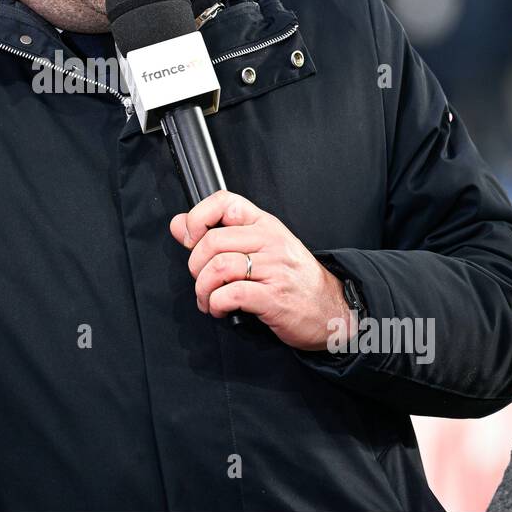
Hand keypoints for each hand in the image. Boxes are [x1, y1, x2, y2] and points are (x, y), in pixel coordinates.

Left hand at [169, 190, 354, 351]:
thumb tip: (178, 225)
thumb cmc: (293, 279)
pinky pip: (230, 294)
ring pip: (218, 267)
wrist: (332, 310)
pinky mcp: (274, 297)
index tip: (190, 237)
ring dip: (203, 289)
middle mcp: (270, 241)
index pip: (225, 201)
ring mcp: (274, 268)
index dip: (197, 217)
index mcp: (265, 224)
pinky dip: (215, 304)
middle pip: (212, 241)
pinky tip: (220, 309)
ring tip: (208, 299)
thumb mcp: (260, 248)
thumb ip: (218, 234)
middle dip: (195, 267)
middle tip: (201, 281)